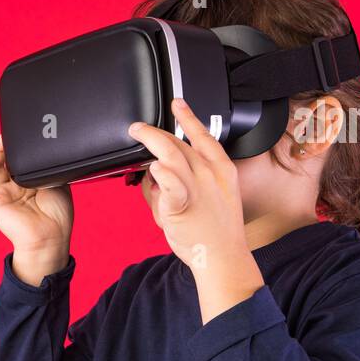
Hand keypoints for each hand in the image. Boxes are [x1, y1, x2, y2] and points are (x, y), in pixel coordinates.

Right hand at [0, 135, 72, 284]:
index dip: (16, 145)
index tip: (22, 133)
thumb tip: (43, 149)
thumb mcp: (58, 180)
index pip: (17, 157)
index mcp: (27, 181)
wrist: (51, 237)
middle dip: (4, 144)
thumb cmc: (58, 215)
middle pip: (2, 159)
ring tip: (1, 145)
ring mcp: (0, 193)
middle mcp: (12, 186)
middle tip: (11, 136)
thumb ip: (48, 165)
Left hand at [128, 99, 263, 322]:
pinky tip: (153, 168)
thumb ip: (182, 182)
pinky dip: (159, 172)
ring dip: (151, 140)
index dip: (188, 117)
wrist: (222, 257)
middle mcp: (210, 173)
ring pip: (171, 154)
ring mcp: (197, 186)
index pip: (203, 135)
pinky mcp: (181, 203)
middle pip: (179, 143)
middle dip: (156, 131)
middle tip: (138, 127)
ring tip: (137, 134)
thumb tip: (153, 173)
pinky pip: (168, 181)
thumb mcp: (209, 199)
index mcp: (222, 169)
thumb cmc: (216, 231)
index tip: (177, 104)